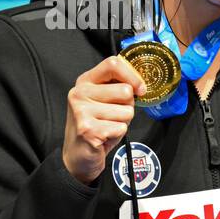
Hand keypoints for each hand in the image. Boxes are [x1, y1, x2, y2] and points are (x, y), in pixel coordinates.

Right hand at [62, 55, 145, 184]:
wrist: (79, 154)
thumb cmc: (97, 125)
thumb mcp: (105, 100)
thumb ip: (118, 87)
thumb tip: (140, 85)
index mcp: (86, 81)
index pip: (112, 64)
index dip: (133, 76)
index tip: (140, 89)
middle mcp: (80, 93)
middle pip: (125, 91)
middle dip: (128, 107)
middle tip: (113, 116)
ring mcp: (81, 111)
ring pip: (127, 111)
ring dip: (123, 122)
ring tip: (107, 126)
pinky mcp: (87, 129)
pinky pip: (121, 128)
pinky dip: (118, 134)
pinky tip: (104, 136)